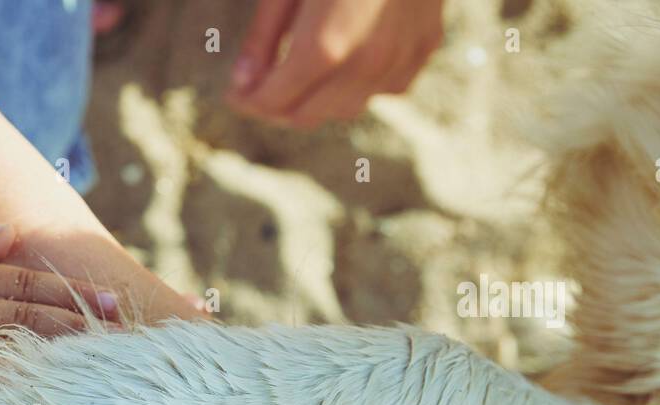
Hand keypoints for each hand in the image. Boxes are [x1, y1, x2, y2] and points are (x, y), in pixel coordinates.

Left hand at [227, 0, 444, 128]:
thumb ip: (265, 34)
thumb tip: (243, 81)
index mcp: (325, 46)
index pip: (274, 100)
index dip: (248, 102)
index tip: (234, 94)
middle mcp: (366, 64)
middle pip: (308, 114)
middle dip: (277, 107)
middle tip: (259, 88)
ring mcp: (400, 58)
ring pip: (347, 108)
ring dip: (317, 100)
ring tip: (297, 75)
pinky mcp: (425, 47)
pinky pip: (384, 87)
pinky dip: (360, 83)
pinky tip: (346, 59)